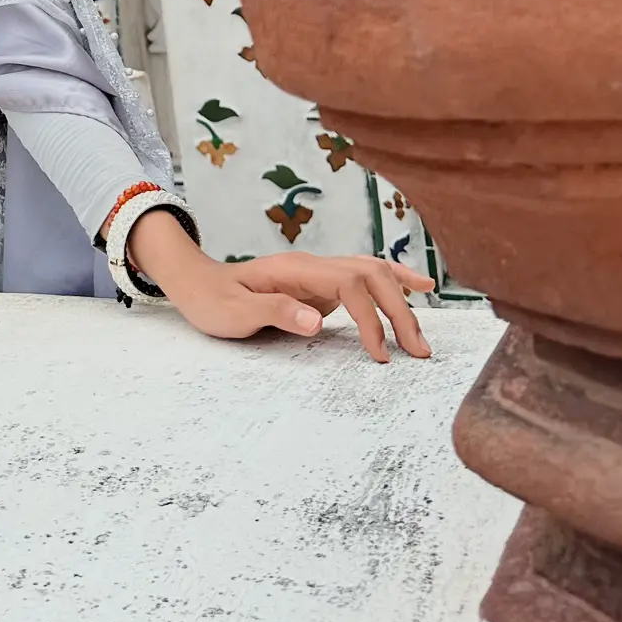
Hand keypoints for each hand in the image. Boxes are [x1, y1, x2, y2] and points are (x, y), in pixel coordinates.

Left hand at [131, 215, 433, 360]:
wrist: (197, 283)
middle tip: (420, 353)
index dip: (370, 318)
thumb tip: (317, 319)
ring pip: (373, 273)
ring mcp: (319, 272)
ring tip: (424, 335)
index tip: (380, 355)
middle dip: (400, 311)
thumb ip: (275, 311)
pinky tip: (418, 289)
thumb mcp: (234, 313)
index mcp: (296, 270)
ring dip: (402, 300)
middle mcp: (314, 265)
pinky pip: (366, 280)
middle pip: (371, 275)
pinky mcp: (322, 285)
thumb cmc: (212, 300)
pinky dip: (394, 284)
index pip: (349, 285)